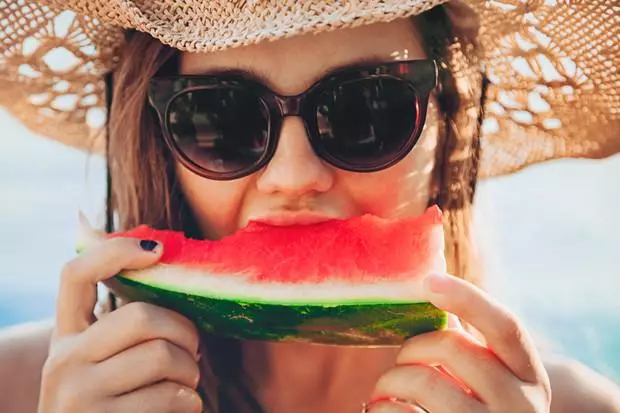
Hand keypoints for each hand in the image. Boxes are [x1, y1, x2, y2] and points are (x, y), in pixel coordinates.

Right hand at [37, 237, 202, 412]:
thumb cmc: (111, 400)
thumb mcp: (102, 359)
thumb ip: (124, 326)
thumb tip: (165, 264)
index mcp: (65, 335)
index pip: (75, 274)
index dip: (116, 251)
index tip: (158, 250)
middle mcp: (63, 361)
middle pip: (143, 317)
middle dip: (185, 332)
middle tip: (194, 348)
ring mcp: (79, 395)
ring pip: (162, 357)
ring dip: (191, 371)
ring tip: (187, 382)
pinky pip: (169, 398)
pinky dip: (190, 402)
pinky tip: (183, 407)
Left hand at [365, 273, 550, 412]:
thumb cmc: (475, 411)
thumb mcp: (491, 380)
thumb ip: (468, 343)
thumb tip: (432, 280)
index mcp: (530, 377)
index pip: (506, 326)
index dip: (467, 297)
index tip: (428, 280)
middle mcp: (520, 406)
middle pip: (451, 347)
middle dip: (411, 348)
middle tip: (400, 362)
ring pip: (424, 380)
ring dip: (390, 380)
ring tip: (385, 389)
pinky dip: (383, 407)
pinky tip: (383, 409)